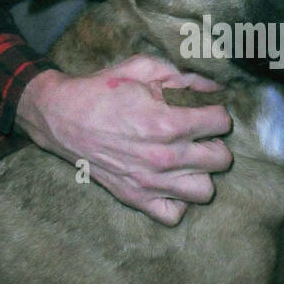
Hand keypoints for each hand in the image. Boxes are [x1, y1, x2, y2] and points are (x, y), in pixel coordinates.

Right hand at [15, 57, 231, 224]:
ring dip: (201, 174)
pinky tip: (171, 182)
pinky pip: (174, 215)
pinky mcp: (136, 199)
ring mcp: (150, 183)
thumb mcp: (144, 68)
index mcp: (168, 123)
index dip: (216, 112)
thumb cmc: (103, 90)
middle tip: (198, 135)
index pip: (221, 123)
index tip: (204, 111)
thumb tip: (216, 87)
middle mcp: (164, 157)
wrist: (62, 117)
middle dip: (214, 142)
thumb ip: (185, 77)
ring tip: (188, 160)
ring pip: (205, 191)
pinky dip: (177, 201)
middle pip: (221, 159)